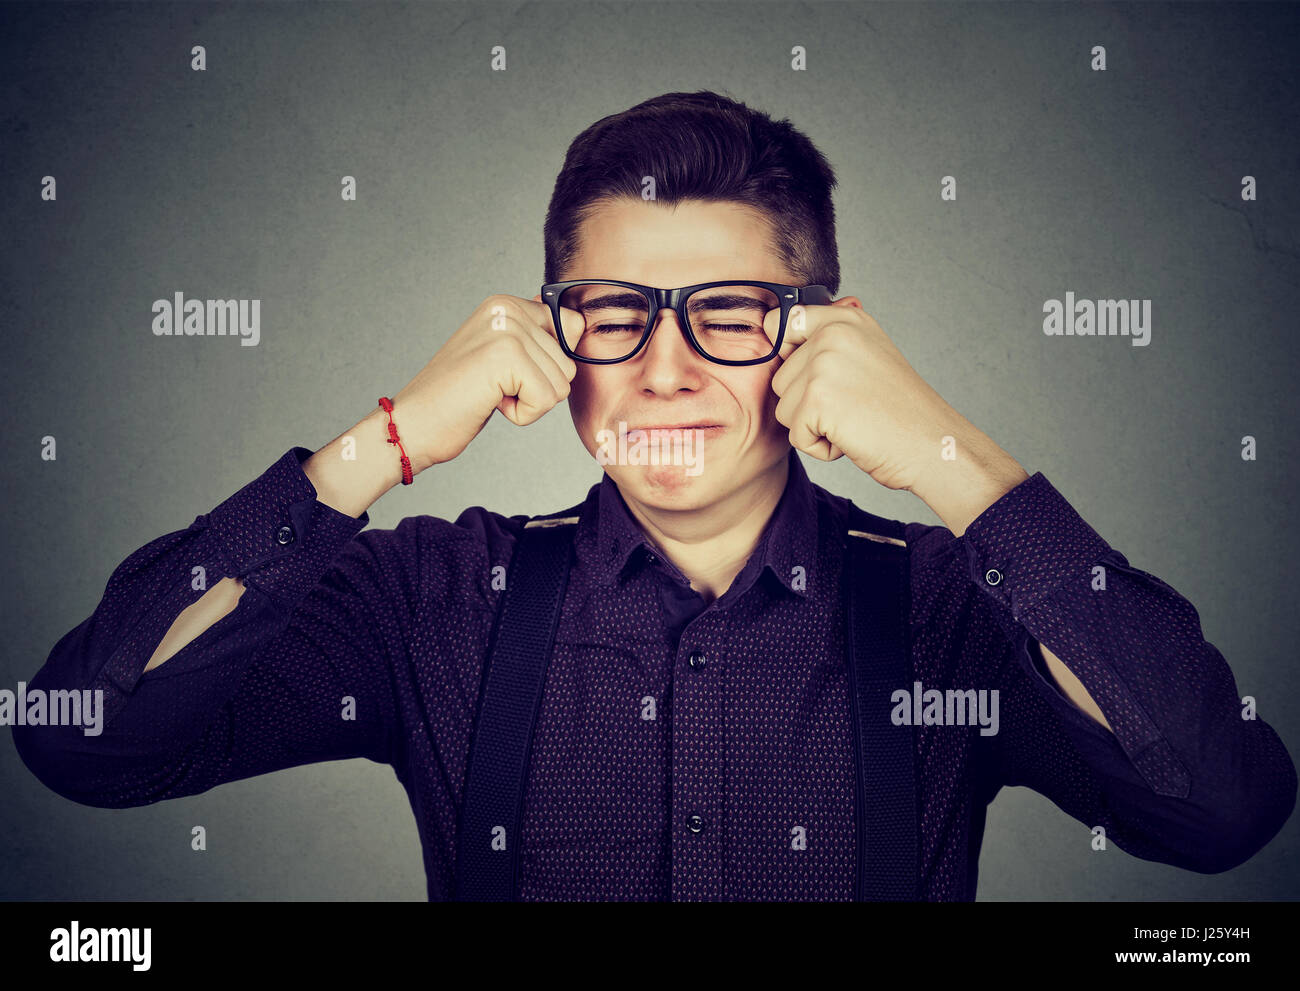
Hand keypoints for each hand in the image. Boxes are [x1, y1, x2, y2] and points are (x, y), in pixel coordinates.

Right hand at [389, 294, 580, 471]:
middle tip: (492, 387)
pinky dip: (522, 414)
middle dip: (537, 389)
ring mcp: (507, 329)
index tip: (508, 373)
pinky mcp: (506, 356)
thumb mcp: (501, 357)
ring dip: (529, 402)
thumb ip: (535, 338)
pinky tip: (490, 403)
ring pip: (561, 384)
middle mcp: (508, 308)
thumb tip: (578, 322)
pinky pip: (546, 400)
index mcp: (506, 304)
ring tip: (490, 393)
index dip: (548, 366)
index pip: (572, 328)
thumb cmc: (457, 398)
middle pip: (569, 363)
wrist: (413, 424)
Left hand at [768, 300, 964, 492]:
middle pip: (779, 378)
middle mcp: (833, 334)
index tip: (808, 374)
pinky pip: (795, 436)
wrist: (932, 443)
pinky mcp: (817, 399)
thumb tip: (778, 326)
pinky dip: (819, 447)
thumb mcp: (868, 355)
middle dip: (806, 404)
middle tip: (852, 407)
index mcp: (845, 318)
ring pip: (784, 409)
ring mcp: (824, 364)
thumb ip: (830, 341)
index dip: (783, 353)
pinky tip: (853, 437)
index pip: (780, 322)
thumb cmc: (901, 410)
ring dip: (813, 427)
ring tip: (854, 420)